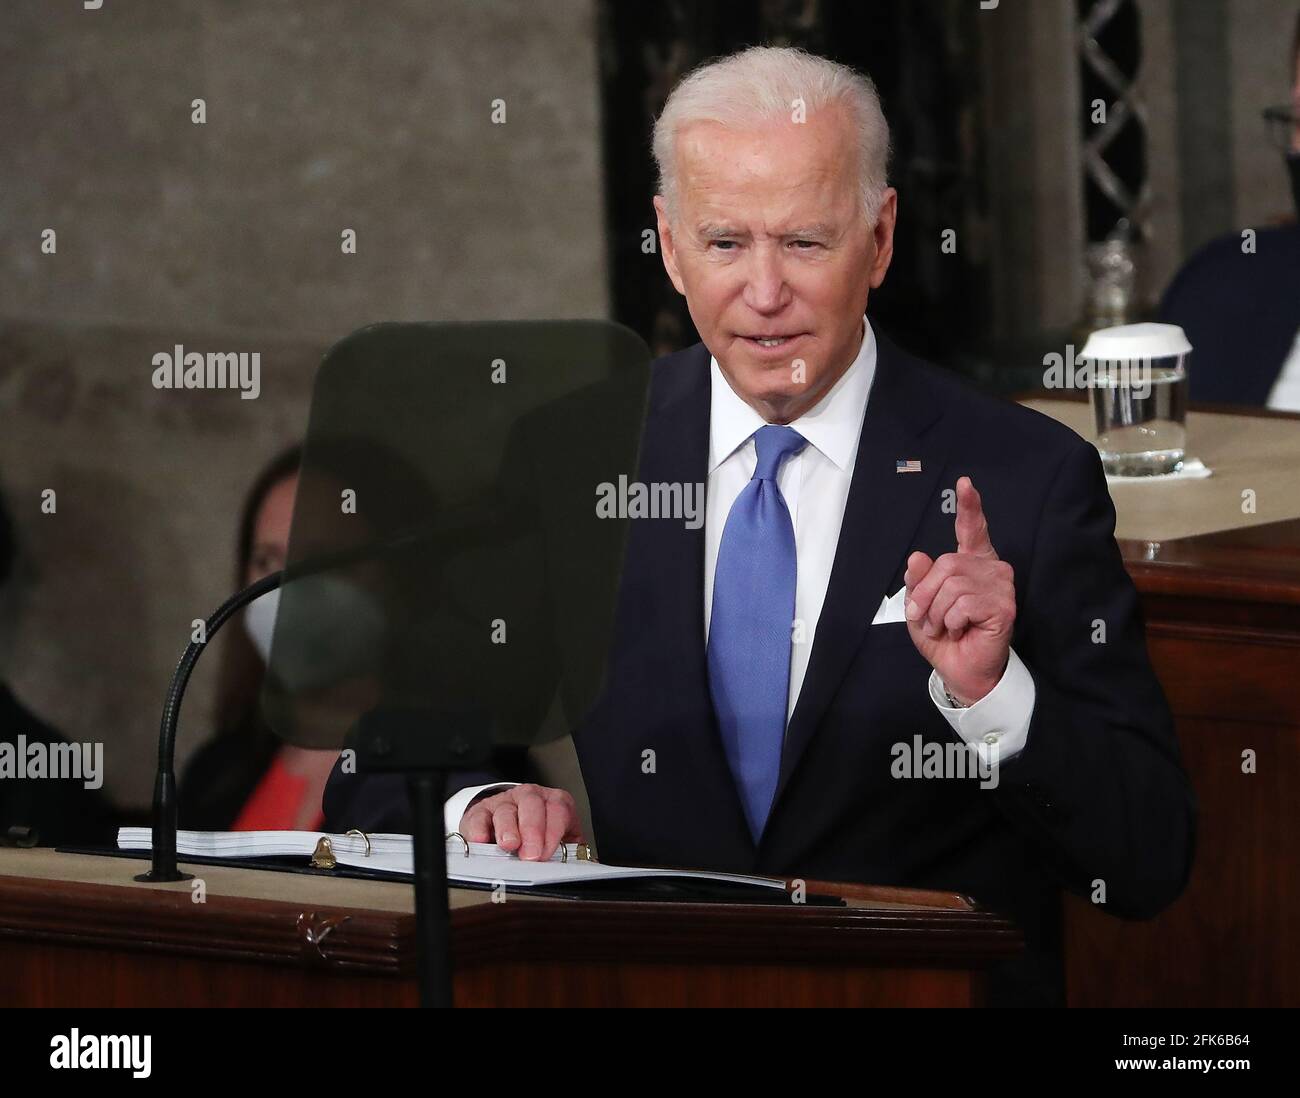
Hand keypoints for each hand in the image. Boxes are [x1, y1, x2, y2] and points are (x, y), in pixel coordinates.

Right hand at [459, 784, 583, 861]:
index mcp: (554, 802)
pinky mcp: (481, 812)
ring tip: (509, 846)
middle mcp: (529, 797)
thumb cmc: (539, 834)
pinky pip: (479, 817)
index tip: (547, 853)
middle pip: (533, 805)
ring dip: (508, 829)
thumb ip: (574, 852)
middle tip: (530, 855)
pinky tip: (482, 841)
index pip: (558, 810)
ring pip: (506, 810)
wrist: (509, 821)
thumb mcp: (560, 838)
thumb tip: (593, 868)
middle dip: (533, 830)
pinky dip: (480, 829)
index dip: (553, 831)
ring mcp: (504, 802)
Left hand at [904, 476, 1015, 704]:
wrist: (961, 669)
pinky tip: (959, 630)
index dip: (969, 506)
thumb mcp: (920, 606)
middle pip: (946, 563)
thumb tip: (918, 557)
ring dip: (936, 612)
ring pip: (952, 584)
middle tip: (926, 618)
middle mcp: (990, 569)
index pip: (972, 529)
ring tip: (943, 627)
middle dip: (926, 594)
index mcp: (971, 563)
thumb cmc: (944, 636)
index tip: (965, 482)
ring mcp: (1001, 586)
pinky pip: (963, 604)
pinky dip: (949, 621)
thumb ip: (919, 581)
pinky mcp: (1004, 606)